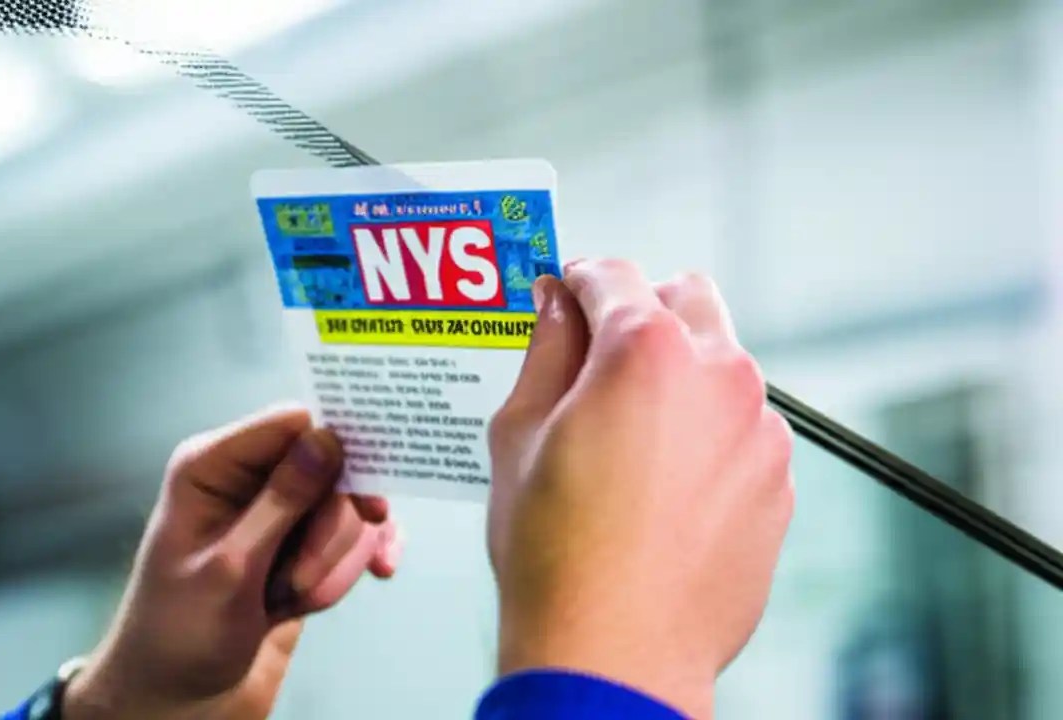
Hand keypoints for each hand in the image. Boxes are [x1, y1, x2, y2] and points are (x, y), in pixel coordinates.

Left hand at [65, 406, 400, 719]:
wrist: (180, 701)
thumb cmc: (179, 635)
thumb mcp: (230, 568)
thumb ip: (281, 501)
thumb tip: (326, 438)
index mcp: (212, 466)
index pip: (292, 423)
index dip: (335, 451)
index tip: (362, 498)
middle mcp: (248, 481)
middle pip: (332, 470)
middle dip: (328, 534)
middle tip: (295, 581)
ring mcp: (281, 516)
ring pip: (348, 511)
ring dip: (332, 565)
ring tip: (286, 603)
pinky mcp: (305, 547)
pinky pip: (357, 536)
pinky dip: (364, 558)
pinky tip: (380, 571)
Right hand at [486, 261, 793, 718]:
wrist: (616, 653)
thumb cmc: (555, 551)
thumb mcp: (518, 436)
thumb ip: (543, 352)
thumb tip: (557, 307)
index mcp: (645, 349)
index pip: (611, 274)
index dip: (577, 280)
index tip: (563, 295)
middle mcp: (718, 374)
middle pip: (684, 298)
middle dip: (641, 311)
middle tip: (599, 355)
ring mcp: (759, 428)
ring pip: (721, 365)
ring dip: (680, 374)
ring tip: (632, 436)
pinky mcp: (778, 479)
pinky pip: (742, 428)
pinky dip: (707, 433)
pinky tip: (664, 485)